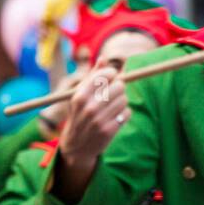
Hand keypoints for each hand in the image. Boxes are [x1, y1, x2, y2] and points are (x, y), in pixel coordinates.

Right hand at [53, 61, 130, 203]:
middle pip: (119, 86)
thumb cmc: (79, 114)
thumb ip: (92, 76)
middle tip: (112, 94)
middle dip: (118, 88)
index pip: (106, 75)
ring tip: (111, 107)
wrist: (76, 145)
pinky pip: (127, 113)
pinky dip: (124, 113)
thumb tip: (104, 58)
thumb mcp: (80, 95)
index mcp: (80, 95)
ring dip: (121, 101)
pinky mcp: (109, 131)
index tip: (111, 77)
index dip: (112, 74)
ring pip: (125, 99)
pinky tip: (115, 117)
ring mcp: (99, 120)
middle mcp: (89, 107)